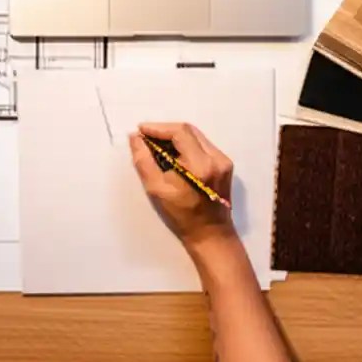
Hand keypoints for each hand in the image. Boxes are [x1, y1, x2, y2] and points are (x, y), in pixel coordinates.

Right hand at [128, 122, 235, 251]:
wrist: (210, 233)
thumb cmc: (181, 216)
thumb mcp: (156, 189)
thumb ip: (143, 161)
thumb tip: (135, 139)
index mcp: (200, 165)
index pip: (179, 133)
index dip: (158, 128)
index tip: (141, 130)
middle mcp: (216, 158)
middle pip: (188, 131)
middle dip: (165, 131)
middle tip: (147, 137)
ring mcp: (223, 160)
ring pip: (196, 136)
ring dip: (175, 137)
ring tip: (157, 145)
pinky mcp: (225, 164)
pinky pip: (202, 146)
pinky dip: (186, 145)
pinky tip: (174, 154)